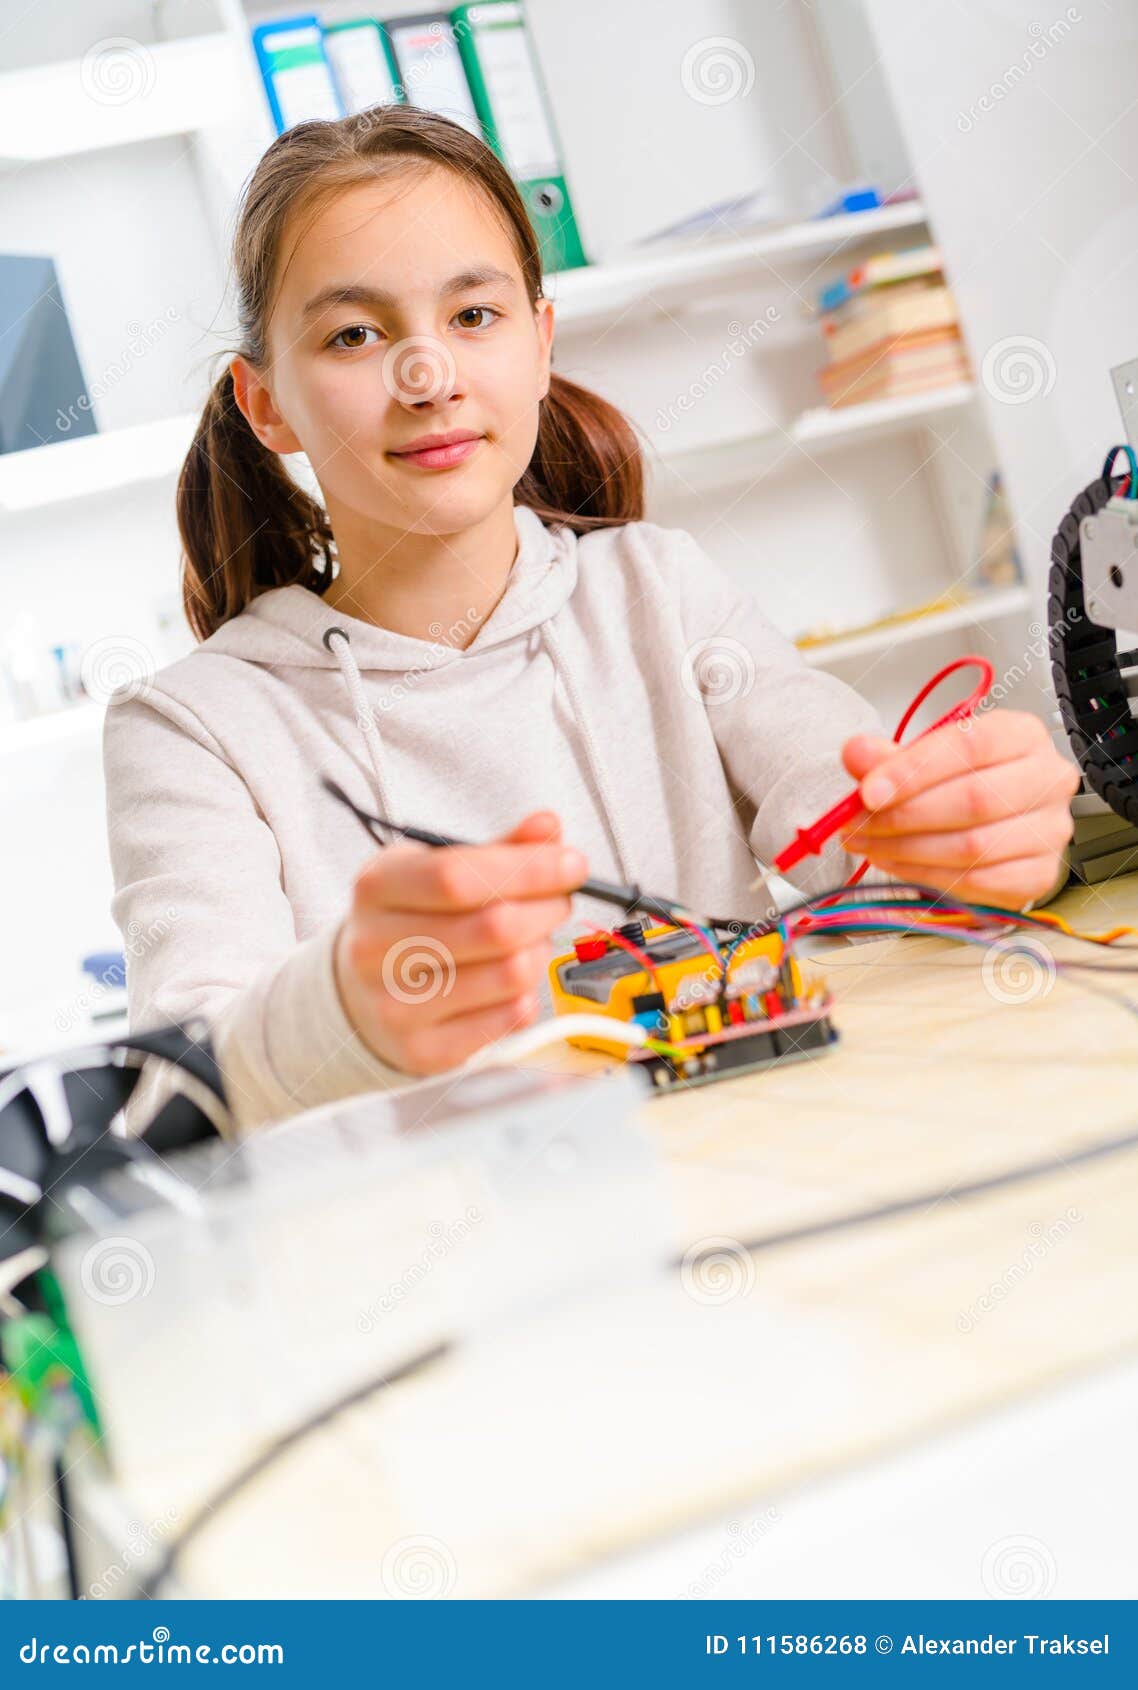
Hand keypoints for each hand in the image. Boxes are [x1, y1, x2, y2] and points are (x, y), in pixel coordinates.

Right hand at [334, 811, 583, 1074]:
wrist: (357, 991)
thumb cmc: (410, 919)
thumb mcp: (433, 869)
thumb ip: (495, 849)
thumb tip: (548, 828)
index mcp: (376, 889)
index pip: (457, 876)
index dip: (527, 869)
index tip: (572, 864)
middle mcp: (375, 949)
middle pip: (493, 927)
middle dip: (547, 909)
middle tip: (559, 901)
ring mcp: (395, 1006)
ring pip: (510, 974)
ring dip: (540, 952)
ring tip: (531, 941)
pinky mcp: (423, 1051)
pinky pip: (509, 1018)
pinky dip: (527, 994)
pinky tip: (511, 981)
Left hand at [838, 710, 1078, 907]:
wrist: (998, 822)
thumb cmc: (963, 781)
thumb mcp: (925, 758)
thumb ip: (889, 756)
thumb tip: (857, 753)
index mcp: (1022, 734)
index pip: (970, 746)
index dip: (913, 770)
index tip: (868, 792)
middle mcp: (1048, 779)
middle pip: (974, 800)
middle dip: (903, 816)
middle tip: (858, 825)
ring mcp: (1050, 830)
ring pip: (972, 846)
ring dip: (907, 850)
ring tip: (869, 845)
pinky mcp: (1039, 874)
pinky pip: (977, 881)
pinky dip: (927, 875)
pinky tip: (897, 864)